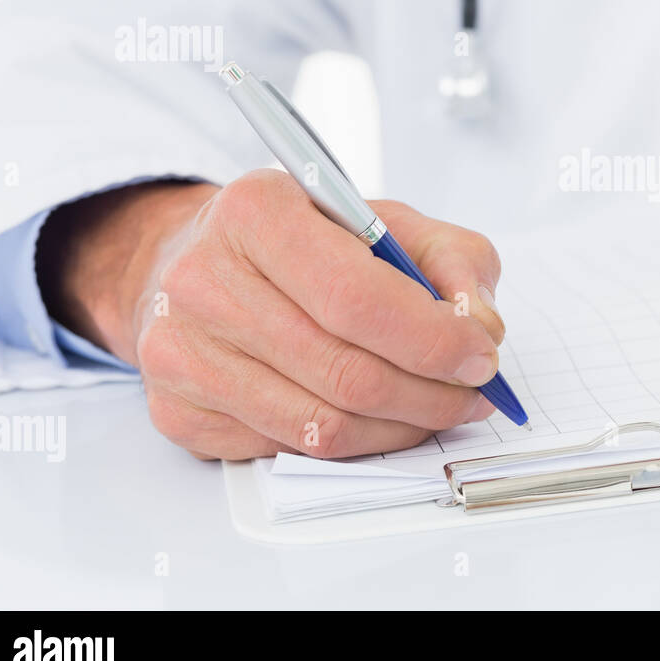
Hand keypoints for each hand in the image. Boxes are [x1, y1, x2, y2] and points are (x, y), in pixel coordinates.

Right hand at [39, 170, 506, 458]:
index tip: (481, 355)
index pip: (356, 298)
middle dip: (431, 394)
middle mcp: (203, 280)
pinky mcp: (178, 410)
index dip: (433, 340)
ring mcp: (180, 351)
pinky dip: (352, 441)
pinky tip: (376, 415)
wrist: (202, 260)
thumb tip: (481, 328)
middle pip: (344, 372)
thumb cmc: (307, 239)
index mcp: (256, 211)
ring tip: (436, 407)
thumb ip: (453, 260)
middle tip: (473, 393)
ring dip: (399, 427)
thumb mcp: (389, 222)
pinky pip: (288, 449)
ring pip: (320, 426)